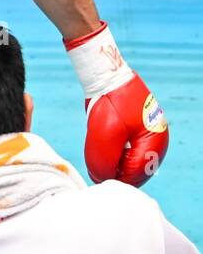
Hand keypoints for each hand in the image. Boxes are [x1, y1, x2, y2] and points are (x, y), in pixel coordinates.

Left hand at [66, 21, 167, 186]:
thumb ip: (103, 160)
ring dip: (115, 160)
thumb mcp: (103, 134)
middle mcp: (158, 139)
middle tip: (96, 165)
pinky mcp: (141, 127)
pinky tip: (104, 145)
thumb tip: (100, 178)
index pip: (136, 174)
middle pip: (137, 168)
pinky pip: (129, 147)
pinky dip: (116, 151)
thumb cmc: (108, 102)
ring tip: (99, 152)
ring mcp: (150, 132)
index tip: (97, 175)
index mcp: (155, 142)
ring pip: (132, 158)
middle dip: (116, 169)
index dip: (116, 178)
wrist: (105, 75)